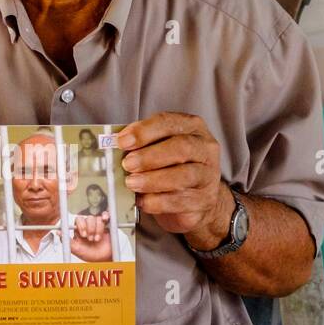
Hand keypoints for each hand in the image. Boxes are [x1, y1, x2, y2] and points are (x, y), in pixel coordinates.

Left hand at [70, 211, 113, 261]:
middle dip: (90, 229)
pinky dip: (105, 215)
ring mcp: (97, 225)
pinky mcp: (106, 225)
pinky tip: (105, 219)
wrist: (103, 259)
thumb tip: (58, 233)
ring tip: (97, 240)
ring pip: (97, 219)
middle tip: (91, 239)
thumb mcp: (77, 250)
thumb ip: (67, 241)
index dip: (81, 226)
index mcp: (79, 230)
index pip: (78, 220)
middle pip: (88, 218)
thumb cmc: (90, 255)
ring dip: (98, 229)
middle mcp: (88, 226)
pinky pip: (105, 216)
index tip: (83, 235)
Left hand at [117, 113, 232, 248]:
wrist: (196, 200)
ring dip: (153, 180)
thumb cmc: (172, 167)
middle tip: (128, 164)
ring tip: (132, 183)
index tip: (122, 141)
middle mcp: (205, 148)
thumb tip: (115, 145)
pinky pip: (181, 200)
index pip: (169, 122)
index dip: (144, 131)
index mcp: (192, 127)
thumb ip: (141, 144)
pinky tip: (143, 201)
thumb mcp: (158, 148)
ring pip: (183, 175)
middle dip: (149, 156)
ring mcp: (208, 175)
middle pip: (180, 147)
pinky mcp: (205, 200)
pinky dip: (158, 202)